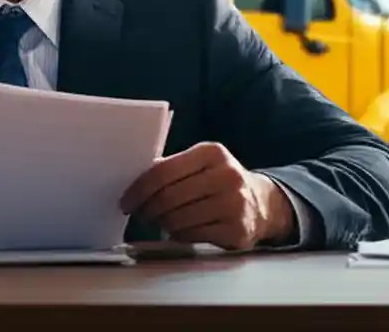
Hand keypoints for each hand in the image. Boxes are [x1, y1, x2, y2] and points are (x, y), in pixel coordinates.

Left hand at [120, 142, 293, 249]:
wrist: (261, 203)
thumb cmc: (218, 181)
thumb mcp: (200, 164)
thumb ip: (170, 167)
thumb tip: (131, 179)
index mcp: (211, 153)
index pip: (163, 171)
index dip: (139, 189)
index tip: (126, 200)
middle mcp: (226, 176)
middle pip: (168, 198)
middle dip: (148, 209)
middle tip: (140, 213)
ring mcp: (234, 204)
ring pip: (178, 219)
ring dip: (162, 223)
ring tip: (161, 220)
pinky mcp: (236, 230)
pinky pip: (192, 235)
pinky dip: (179, 235)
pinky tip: (180, 229)